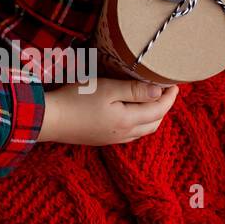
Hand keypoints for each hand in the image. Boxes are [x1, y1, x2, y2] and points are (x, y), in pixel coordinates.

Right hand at [38, 79, 179, 145]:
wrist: (50, 119)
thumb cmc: (77, 99)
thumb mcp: (106, 88)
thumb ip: (134, 90)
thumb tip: (159, 92)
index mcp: (128, 120)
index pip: (159, 109)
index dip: (170, 97)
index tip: (174, 84)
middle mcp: (125, 133)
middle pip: (154, 123)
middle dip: (163, 108)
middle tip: (165, 91)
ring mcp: (113, 138)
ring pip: (143, 130)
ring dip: (152, 117)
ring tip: (151, 101)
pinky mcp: (102, 139)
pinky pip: (130, 134)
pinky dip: (139, 123)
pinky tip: (131, 114)